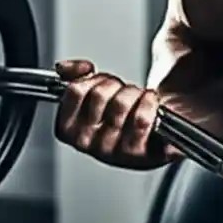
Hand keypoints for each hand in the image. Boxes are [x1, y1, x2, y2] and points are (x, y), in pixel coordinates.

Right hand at [53, 59, 181, 168]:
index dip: (95, 79)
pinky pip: (141, 119)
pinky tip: (151, 108)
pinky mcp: (138, 154)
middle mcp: (87, 144)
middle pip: (99, 94)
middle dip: (116, 85)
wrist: (154, 129)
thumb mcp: (92, 89)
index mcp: (68, 129)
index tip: (102, 84)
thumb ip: (75, 74)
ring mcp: (110, 151)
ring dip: (135, 93)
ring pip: (121, 103)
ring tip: (138, 102)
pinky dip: (150, 104)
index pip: (75, 90)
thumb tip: (77, 68)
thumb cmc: (121, 112)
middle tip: (123, 93)